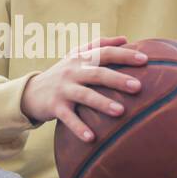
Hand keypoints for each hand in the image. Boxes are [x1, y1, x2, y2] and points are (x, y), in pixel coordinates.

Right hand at [20, 35, 146, 142]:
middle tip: (138, 86)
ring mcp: (63, 89)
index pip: (105, 53)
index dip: (125, 55)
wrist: (31, 92)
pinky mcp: (55, 107)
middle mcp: (73, 71)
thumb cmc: (63, 73)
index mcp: (81, 58)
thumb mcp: (77, 56)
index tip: (145, 59)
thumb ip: (99, 45)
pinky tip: (91, 138)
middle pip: (97, 73)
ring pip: (85, 95)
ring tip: (120, 112)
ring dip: (102, 103)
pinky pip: (68, 118)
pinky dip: (79, 128)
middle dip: (118, 79)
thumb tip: (125, 39)